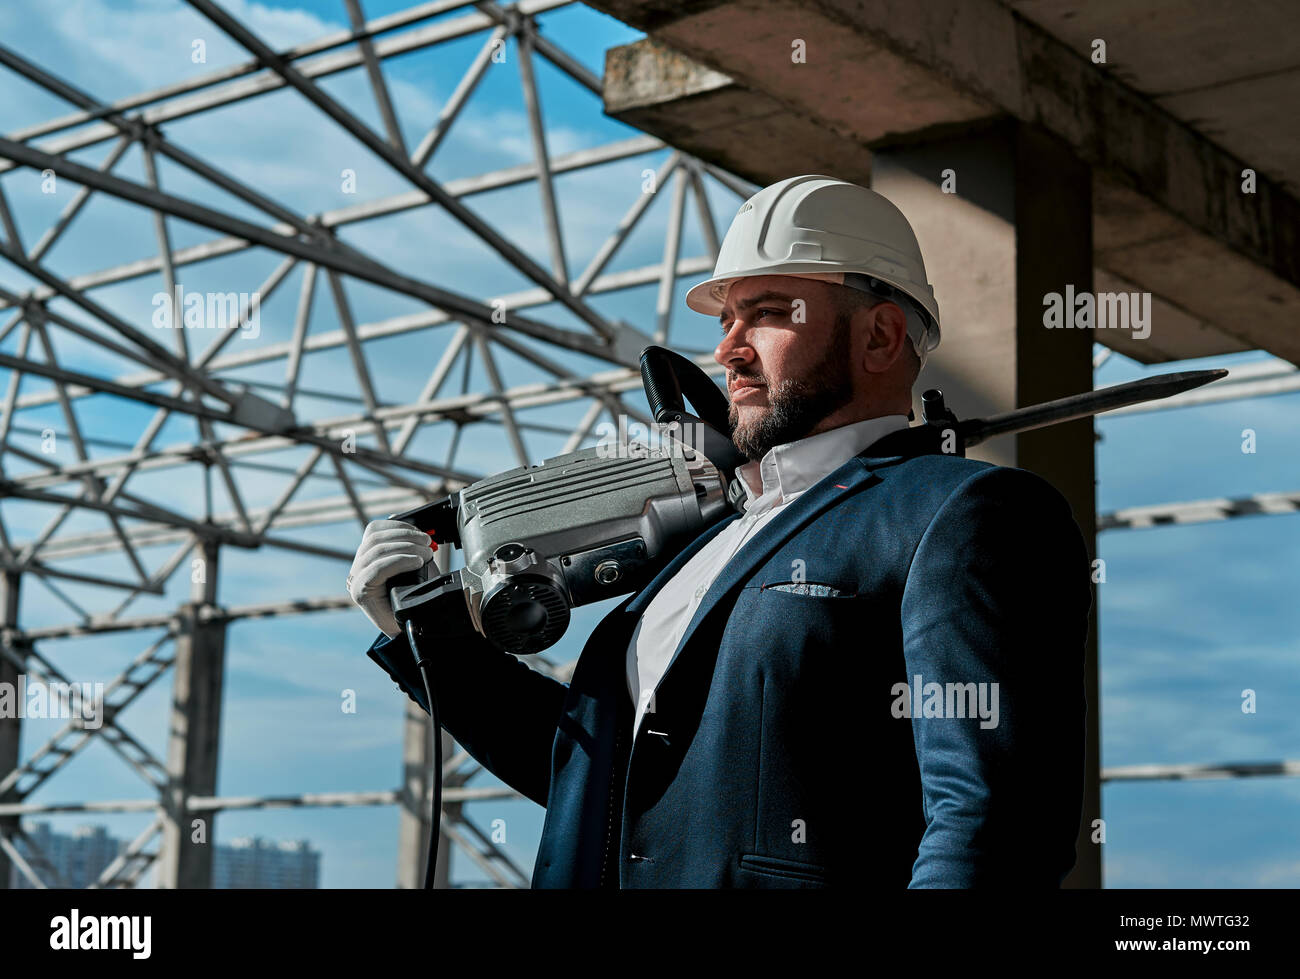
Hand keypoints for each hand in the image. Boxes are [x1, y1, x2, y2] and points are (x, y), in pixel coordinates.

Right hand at [348, 519, 436, 638]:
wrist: (411, 629)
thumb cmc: (413, 597)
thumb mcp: (413, 564)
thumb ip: (405, 543)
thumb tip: (397, 517)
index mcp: (367, 558)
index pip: (374, 530)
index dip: (399, 526)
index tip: (422, 532)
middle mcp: (358, 567)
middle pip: (375, 537)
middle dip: (406, 536)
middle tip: (429, 543)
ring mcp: (356, 579)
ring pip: (376, 550)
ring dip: (407, 547)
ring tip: (427, 554)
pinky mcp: (360, 592)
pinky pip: (377, 568)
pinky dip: (400, 560)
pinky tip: (417, 562)